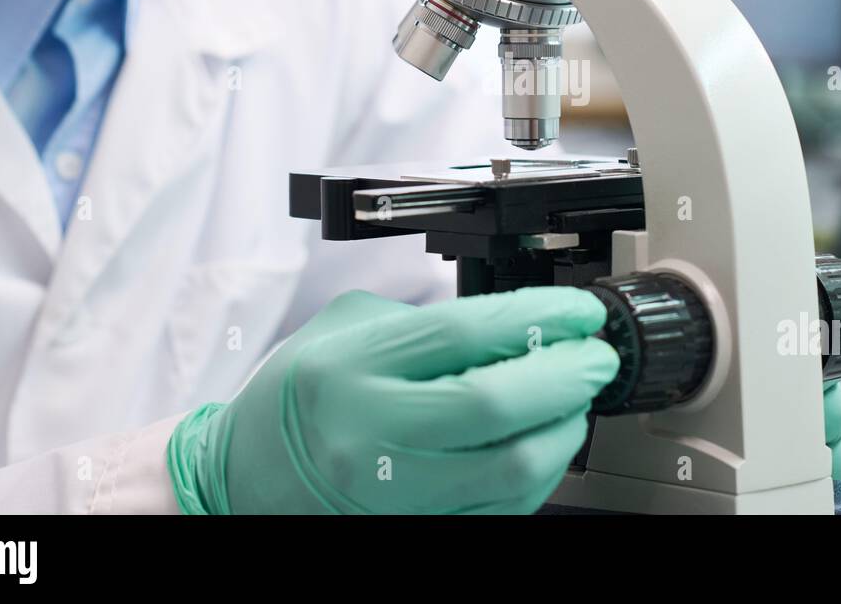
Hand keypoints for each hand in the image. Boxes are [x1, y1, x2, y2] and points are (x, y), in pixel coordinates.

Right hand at [166, 287, 619, 513]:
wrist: (245, 479)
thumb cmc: (299, 396)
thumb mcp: (347, 329)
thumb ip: (426, 320)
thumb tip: (518, 324)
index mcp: (350, 366)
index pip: (465, 334)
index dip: (539, 318)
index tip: (579, 312)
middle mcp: (367, 432)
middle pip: (495, 405)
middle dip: (566, 376)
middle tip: (596, 358)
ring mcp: (389, 491)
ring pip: (510, 469)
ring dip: (564, 429)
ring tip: (575, 400)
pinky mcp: (412, 527)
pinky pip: (500, 507)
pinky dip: (540, 473)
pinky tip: (545, 442)